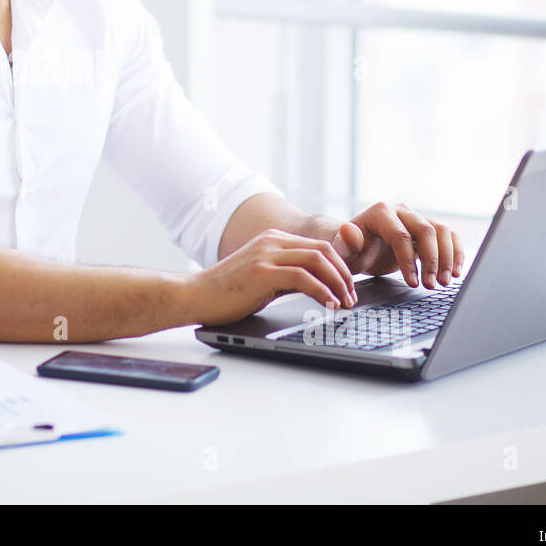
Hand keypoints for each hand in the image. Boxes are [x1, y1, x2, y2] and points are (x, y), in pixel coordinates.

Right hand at [189, 228, 356, 326]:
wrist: (194, 296)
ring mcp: (266, 255)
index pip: (318, 246)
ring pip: (317, 261)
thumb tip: (318, 287)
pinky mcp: (261, 272)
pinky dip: (322, 291)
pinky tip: (328, 305)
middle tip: (352, 297)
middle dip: (344, 274)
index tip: (348, 288)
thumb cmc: (226, 293)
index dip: (339, 267)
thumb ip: (287, 276)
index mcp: (273, 240)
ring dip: (337, 283)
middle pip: (323, 250)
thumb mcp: (263, 278)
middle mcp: (271, 242)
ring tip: (345, 303)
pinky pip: (303, 278)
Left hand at [324, 202, 464, 289]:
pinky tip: (456, 272)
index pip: (401, 235)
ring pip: (442, 232)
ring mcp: (416, 218)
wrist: (357, 248)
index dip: (408, 260)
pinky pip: (448, 236)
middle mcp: (401, 211)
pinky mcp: (426, 229)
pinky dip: (456, 253)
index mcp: (380, 212)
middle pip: (426, 230)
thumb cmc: (349, 250)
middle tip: (431, 285)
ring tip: (444, 282)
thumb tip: (347, 230)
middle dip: (432, 260)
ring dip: (447, 258)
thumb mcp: (342, 251)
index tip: (412, 282)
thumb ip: (345, 243)